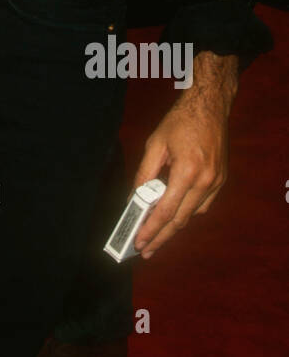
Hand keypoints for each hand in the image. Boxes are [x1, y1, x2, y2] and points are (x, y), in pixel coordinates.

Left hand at [130, 51, 238, 258]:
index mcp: (187, 171)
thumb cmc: (180, 122)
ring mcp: (217, 182)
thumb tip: (134, 198)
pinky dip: (187, 211)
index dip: (151, 229)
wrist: (210, 106)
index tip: (139, 242)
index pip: (166, 211)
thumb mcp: (155, 144)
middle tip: (145, 250)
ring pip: (192, 215)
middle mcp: (206, 181)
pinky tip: (173, 215)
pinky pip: (202, 204)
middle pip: (180, 220)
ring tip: (155, 236)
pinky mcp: (221, 180)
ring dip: (174, 226)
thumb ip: (144, 174)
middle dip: (161, 237)